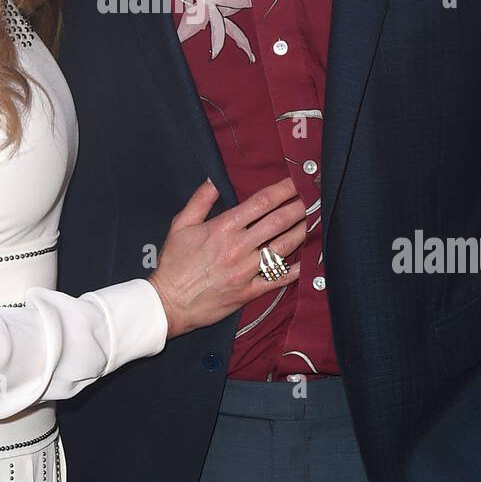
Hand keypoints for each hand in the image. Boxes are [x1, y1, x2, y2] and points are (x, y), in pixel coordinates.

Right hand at [149, 177, 305, 338]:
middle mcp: (238, 247)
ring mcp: (246, 271)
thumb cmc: (174, 262)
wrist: (169, 302)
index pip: (260, 203)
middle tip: (310, 199)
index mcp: (223, 227)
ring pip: (282, 248)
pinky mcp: (249, 292)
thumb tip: (215, 179)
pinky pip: (278, 280)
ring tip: (311, 222)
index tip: (294, 182)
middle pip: (277, 222)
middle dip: (298, 208)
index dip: (281, 190)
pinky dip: (295, 270)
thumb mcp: (180, 225)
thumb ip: (200, 200)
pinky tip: (308, 262)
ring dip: (300, 232)